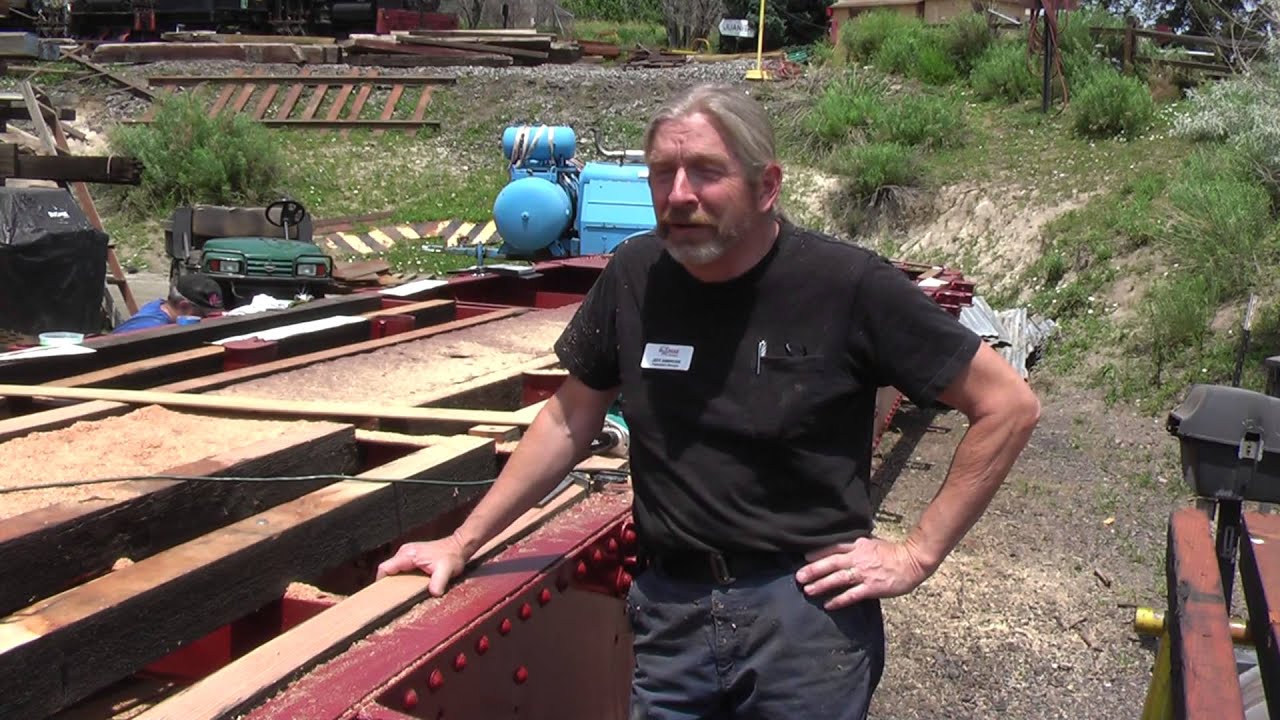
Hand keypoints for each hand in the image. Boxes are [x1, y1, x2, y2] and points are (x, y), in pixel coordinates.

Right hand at [375, 534, 469, 596]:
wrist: (459, 547)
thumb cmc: (452, 557)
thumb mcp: (446, 570)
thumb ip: (439, 581)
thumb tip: (434, 593)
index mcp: (408, 555)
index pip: (384, 568)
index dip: (380, 582)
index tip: (382, 595)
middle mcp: (405, 553)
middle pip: (387, 570)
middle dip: (387, 584)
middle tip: (391, 598)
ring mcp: (408, 554)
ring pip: (393, 569)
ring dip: (395, 581)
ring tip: (399, 594)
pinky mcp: (412, 557)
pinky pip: (400, 568)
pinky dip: (401, 578)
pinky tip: (408, 587)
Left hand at [795, 537, 929, 609]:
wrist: (912, 562)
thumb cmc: (892, 552)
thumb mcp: (871, 543)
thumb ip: (856, 545)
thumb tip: (841, 548)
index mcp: (858, 546)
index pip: (834, 548)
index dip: (818, 553)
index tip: (805, 557)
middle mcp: (858, 559)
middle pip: (831, 563)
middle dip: (813, 570)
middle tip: (798, 577)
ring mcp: (864, 574)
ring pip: (838, 579)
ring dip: (821, 585)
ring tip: (808, 590)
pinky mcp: (871, 588)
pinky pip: (851, 595)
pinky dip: (838, 599)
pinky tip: (828, 604)